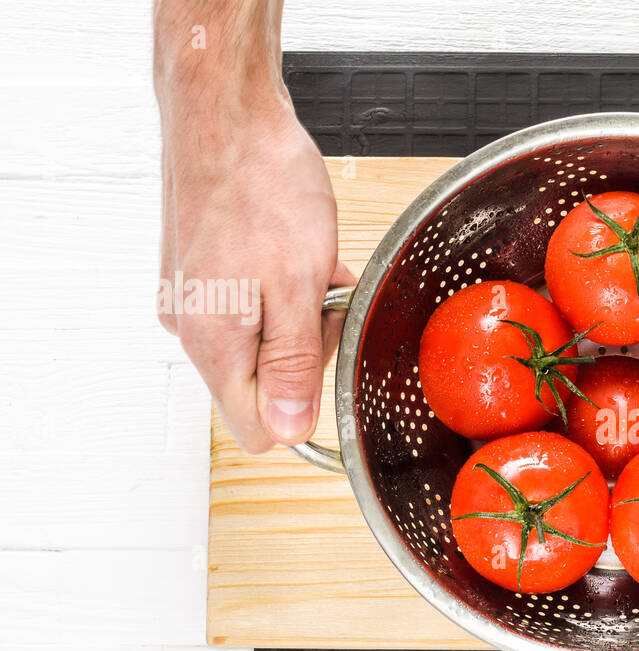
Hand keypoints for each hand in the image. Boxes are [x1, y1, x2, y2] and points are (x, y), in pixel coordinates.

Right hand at [158, 100, 349, 452]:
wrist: (226, 114)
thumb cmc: (262, 184)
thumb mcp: (298, 287)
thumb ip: (293, 366)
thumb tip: (289, 429)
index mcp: (212, 342)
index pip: (256, 429)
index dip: (303, 407)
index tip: (328, 363)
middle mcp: (191, 328)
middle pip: (263, 386)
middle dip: (307, 351)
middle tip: (324, 298)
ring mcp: (193, 300)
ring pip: (262, 344)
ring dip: (300, 317)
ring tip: (312, 268)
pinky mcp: (202, 276)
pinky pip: (252, 309)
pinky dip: (283, 292)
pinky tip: (298, 257)